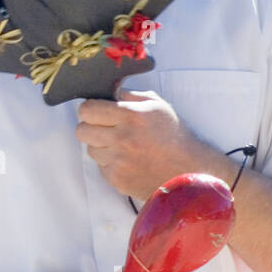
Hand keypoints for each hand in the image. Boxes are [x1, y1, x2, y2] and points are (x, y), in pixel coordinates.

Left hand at [76, 90, 202, 199]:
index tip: (96, 112)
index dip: (89, 110)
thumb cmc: (174, 135)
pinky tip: (128, 160)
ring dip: (101, 146)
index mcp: (131, 116)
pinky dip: (110, 163)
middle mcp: (122, 138)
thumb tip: (109, 92)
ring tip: (121, 146)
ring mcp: (119, 161)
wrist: (190, 170)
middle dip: (90, 127)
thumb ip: (130, 96)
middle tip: (104, 128)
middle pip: (81, 130)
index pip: (87, 110)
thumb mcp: (157, 106)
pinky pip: (101, 166)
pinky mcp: (117, 179)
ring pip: (90, 149)